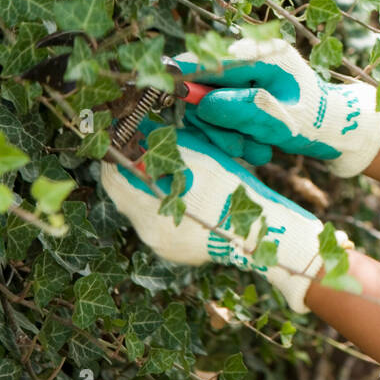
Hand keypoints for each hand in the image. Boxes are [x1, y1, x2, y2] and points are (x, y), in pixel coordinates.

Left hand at [98, 120, 353, 312]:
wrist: (265, 233)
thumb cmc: (237, 192)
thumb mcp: (203, 161)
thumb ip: (170, 147)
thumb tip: (142, 128)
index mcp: (154, 208)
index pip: (114, 177)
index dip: (114, 154)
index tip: (120, 137)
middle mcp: (150, 231)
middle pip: (121, 194)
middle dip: (126, 170)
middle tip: (135, 149)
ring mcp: (160, 244)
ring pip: (137, 209)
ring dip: (142, 187)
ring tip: (158, 169)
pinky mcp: (172, 251)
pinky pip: (155, 223)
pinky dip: (159, 205)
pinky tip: (178, 193)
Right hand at [173, 37, 379, 177]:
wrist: (333, 130)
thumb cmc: (313, 121)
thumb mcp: (279, 120)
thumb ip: (241, 109)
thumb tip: (199, 103)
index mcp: (262, 55)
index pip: (206, 60)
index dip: (181, 81)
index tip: (168, 102)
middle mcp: (248, 59)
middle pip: (201, 86)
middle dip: (213, 122)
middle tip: (237, 148)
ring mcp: (243, 75)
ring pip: (208, 105)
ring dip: (227, 134)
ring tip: (257, 151)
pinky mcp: (240, 91)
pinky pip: (220, 113)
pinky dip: (233, 134)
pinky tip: (257, 147)